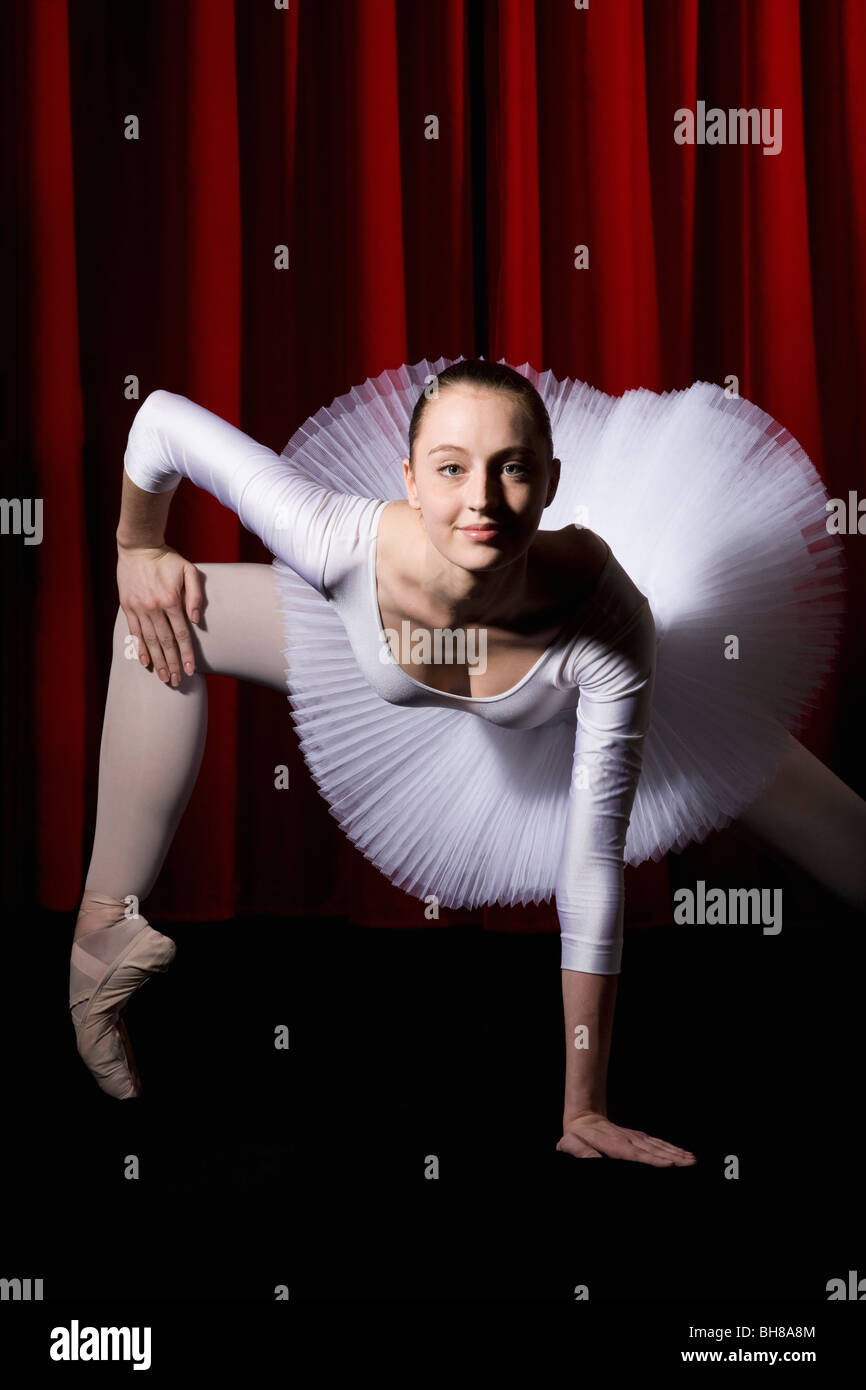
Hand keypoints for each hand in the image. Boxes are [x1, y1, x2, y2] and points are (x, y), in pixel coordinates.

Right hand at [117, 542, 202, 684]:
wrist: (139, 546)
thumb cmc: (168, 559)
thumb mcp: (189, 570)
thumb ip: (196, 595)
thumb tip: (196, 620)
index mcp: (171, 600)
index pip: (181, 634)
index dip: (186, 654)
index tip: (190, 670)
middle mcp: (154, 607)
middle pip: (165, 642)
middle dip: (172, 664)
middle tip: (177, 681)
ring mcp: (139, 608)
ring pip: (150, 641)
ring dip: (157, 661)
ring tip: (164, 678)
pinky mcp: (127, 606)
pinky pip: (134, 632)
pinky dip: (140, 648)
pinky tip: (145, 662)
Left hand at [556, 1111, 695, 1165]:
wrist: (583, 1117)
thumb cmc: (575, 1135)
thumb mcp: (571, 1144)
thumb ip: (582, 1153)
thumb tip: (594, 1162)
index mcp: (614, 1144)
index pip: (637, 1155)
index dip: (654, 1160)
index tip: (670, 1165)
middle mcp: (628, 1140)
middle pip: (654, 1150)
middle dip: (674, 1157)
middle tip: (691, 1163)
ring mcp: (634, 1138)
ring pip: (658, 1146)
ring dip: (676, 1152)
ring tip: (692, 1159)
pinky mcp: (637, 1137)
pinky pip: (656, 1143)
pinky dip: (670, 1148)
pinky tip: (681, 1152)